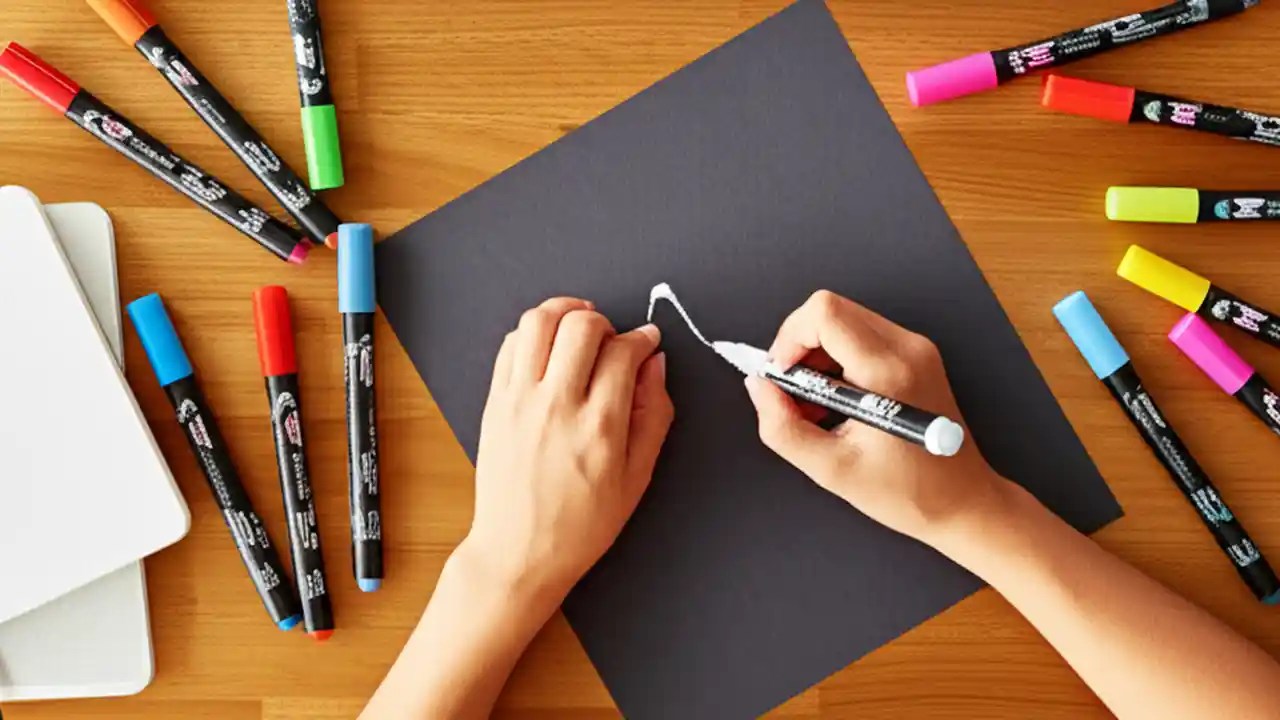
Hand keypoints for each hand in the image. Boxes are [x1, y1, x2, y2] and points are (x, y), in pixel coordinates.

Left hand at [461, 297, 673, 602]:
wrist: (519, 552)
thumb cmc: (580, 525)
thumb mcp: (636, 478)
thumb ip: (653, 414)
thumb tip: (655, 364)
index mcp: (599, 428)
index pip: (624, 352)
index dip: (643, 338)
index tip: (647, 342)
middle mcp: (557, 407)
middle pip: (581, 325)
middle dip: (605, 322)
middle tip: (612, 340)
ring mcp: (519, 402)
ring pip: (538, 322)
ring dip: (564, 313)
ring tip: (579, 328)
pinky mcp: (495, 403)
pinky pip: (510, 345)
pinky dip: (533, 334)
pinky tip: (549, 350)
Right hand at [744, 290, 1004, 544]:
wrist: (963, 502)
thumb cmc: (908, 493)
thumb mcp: (831, 470)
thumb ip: (783, 427)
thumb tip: (759, 387)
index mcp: (888, 372)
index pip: (824, 313)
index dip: (789, 339)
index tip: (782, 377)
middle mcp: (907, 348)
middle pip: (831, 309)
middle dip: (800, 346)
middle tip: (795, 393)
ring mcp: (916, 348)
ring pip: (844, 319)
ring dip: (817, 355)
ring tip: (817, 405)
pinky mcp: (916, 354)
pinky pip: (862, 335)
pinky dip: (837, 360)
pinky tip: (838, 402)